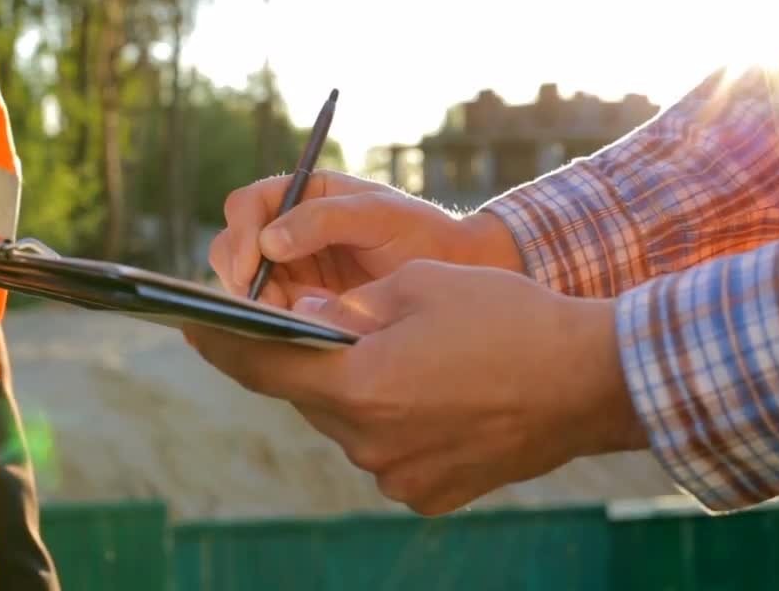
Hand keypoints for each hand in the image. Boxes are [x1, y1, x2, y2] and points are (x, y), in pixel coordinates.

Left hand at [183, 260, 647, 515]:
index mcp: (360, 383)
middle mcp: (369, 441)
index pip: (262, 363)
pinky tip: (431, 392)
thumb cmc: (509, 318)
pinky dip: (391, 419)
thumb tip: (306, 314)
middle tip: (318, 323)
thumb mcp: (419, 284)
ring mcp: (398, 476)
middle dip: (308, 357)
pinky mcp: (427, 494)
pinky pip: (386, 451)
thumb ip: (348, 303)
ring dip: (356, 389)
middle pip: (308, 394)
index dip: (219, 341)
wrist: (591, 381)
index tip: (188, 322)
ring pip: (348, 423)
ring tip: (398, 356)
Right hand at [208, 171, 521, 308]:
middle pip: (232, 246)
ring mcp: (293, 270)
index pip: (248, 205)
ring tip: (287, 317)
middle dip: (241, 273)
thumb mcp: (379, 216)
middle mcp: (289, 230)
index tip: (257, 263)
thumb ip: (324, 220)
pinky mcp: (303, 305)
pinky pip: (269, 313)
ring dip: (254, 302)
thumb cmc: (421, 232)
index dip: (243, 232)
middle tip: (267, 301)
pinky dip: (272, 322)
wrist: (454, 274)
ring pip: (244, 284)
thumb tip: (269, 242)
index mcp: (304, 195)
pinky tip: (299, 329)